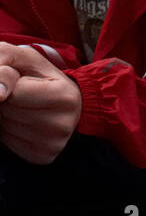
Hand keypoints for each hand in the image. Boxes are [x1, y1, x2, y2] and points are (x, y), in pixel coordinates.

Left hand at [0, 42, 81, 163]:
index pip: (15, 93)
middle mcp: (62, 125)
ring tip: (24, 107)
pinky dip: (10, 132)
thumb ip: (4, 59)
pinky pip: (9, 144)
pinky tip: (24, 123)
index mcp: (64, 96)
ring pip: (5, 128)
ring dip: (7, 115)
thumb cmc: (43, 77)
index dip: (10, 83)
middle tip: (24, 95)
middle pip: (9, 111)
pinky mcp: (42, 156)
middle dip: (7, 100)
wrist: (69, 103)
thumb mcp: (26, 58)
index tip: (22, 80)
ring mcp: (52, 144)